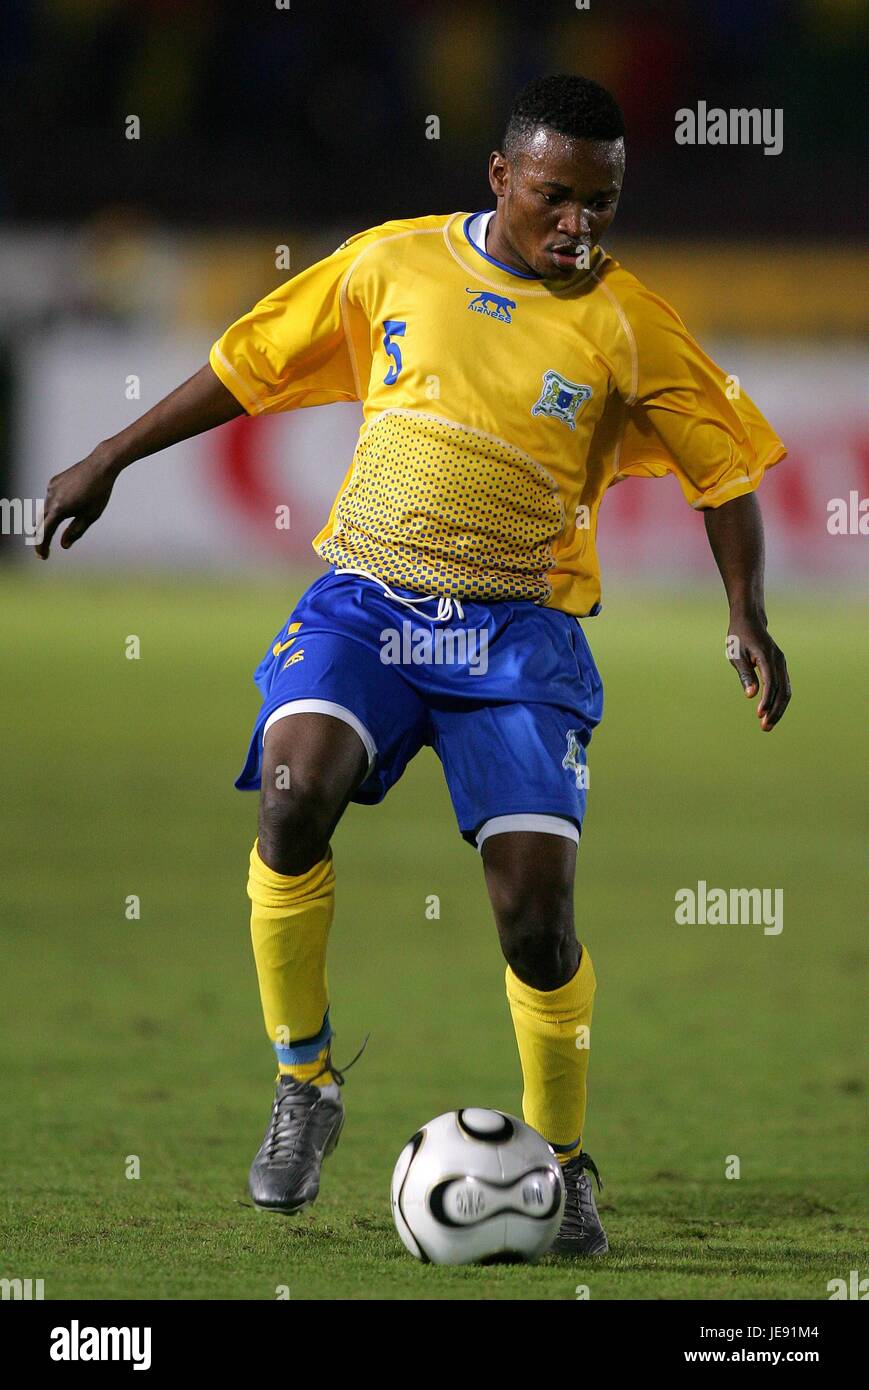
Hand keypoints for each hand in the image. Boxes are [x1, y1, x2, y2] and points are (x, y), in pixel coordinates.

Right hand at [34, 450, 119, 558]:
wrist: (99, 465)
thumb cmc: (98, 493)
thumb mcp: (90, 516)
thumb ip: (75, 531)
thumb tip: (63, 545)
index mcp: (59, 510)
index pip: (44, 533)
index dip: (42, 546)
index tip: (43, 557)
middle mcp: (50, 498)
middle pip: (40, 522)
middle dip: (41, 537)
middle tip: (43, 550)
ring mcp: (50, 488)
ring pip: (45, 509)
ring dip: (47, 521)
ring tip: (47, 533)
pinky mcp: (53, 481)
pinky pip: (50, 498)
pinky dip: (53, 507)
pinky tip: (60, 509)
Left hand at [726, 612, 790, 731]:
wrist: (750, 620)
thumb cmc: (739, 637)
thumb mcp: (736, 654)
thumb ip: (744, 674)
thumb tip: (750, 695)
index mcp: (767, 657)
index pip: (770, 683)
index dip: (766, 700)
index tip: (759, 715)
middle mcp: (779, 661)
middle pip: (783, 690)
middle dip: (775, 710)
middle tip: (765, 727)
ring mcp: (782, 664)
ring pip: (786, 691)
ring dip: (779, 709)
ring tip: (768, 725)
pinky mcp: (780, 667)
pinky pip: (784, 686)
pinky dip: (779, 701)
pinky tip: (772, 712)